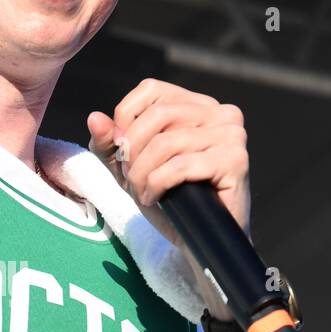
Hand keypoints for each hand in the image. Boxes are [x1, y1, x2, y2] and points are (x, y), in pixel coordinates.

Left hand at [87, 79, 250, 309]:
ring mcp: (232, 135)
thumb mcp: (130, 168)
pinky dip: (157, 185)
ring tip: (143, 193)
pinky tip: (155, 199)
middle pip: (157, 115)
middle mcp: (220, 112)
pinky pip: (181, 166)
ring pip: (166, 142)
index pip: (151, 90)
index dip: (126, 120)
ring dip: (143, 173)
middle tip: (131, 179)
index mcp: (197, 105)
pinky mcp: (236, 160)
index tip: (123, 153)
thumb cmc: (168, 200)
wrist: (198, 242)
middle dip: (133, 151)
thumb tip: (94, 118)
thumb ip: (109, 144)